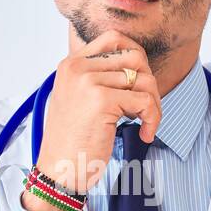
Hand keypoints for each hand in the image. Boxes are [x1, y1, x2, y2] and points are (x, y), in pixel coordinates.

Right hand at [32, 30, 162, 205]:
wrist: (57, 172)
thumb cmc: (72, 143)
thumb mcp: (79, 100)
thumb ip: (100, 79)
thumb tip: (138, 67)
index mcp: (71, 64)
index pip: (114, 39)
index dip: (136, 58)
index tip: (139, 85)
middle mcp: (77, 68)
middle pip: (135, 57)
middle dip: (149, 83)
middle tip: (146, 110)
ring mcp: (88, 82)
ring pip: (144, 79)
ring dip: (153, 104)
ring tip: (145, 124)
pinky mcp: (101, 101)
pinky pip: (145, 101)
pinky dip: (152, 119)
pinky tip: (145, 134)